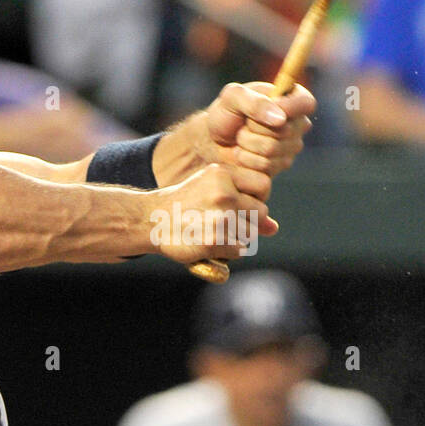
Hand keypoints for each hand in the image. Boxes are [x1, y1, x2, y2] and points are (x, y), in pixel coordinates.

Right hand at [150, 163, 274, 267]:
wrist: (150, 219)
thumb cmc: (184, 204)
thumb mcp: (210, 190)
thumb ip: (243, 202)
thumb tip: (273, 228)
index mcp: (222, 174)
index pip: (263, 186)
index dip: (257, 198)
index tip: (242, 204)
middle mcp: (223, 193)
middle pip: (261, 212)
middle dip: (250, 220)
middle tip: (226, 222)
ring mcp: (219, 217)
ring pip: (251, 233)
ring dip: (238, 237)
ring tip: (215, 231)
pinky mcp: (214, 240)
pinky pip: (239, 250)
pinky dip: (229, 251)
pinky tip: (211, 243)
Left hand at [203, 81, 315, 201]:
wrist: (214, 140)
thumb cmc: (225, 113)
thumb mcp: (233, 97)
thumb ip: (255, 102)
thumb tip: (281, 120)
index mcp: (292, 98)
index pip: (305, 103)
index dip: (288, 108)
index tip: (266, 108)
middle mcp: (298, 123)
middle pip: (284, 130)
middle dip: (254, 128)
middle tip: (243, 124)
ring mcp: (292, 147)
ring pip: (272, 150)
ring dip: (247, 144)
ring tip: (240, 138)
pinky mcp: (281, 166)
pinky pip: (265, 166)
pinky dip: (246, 159)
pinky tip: (242, 153)